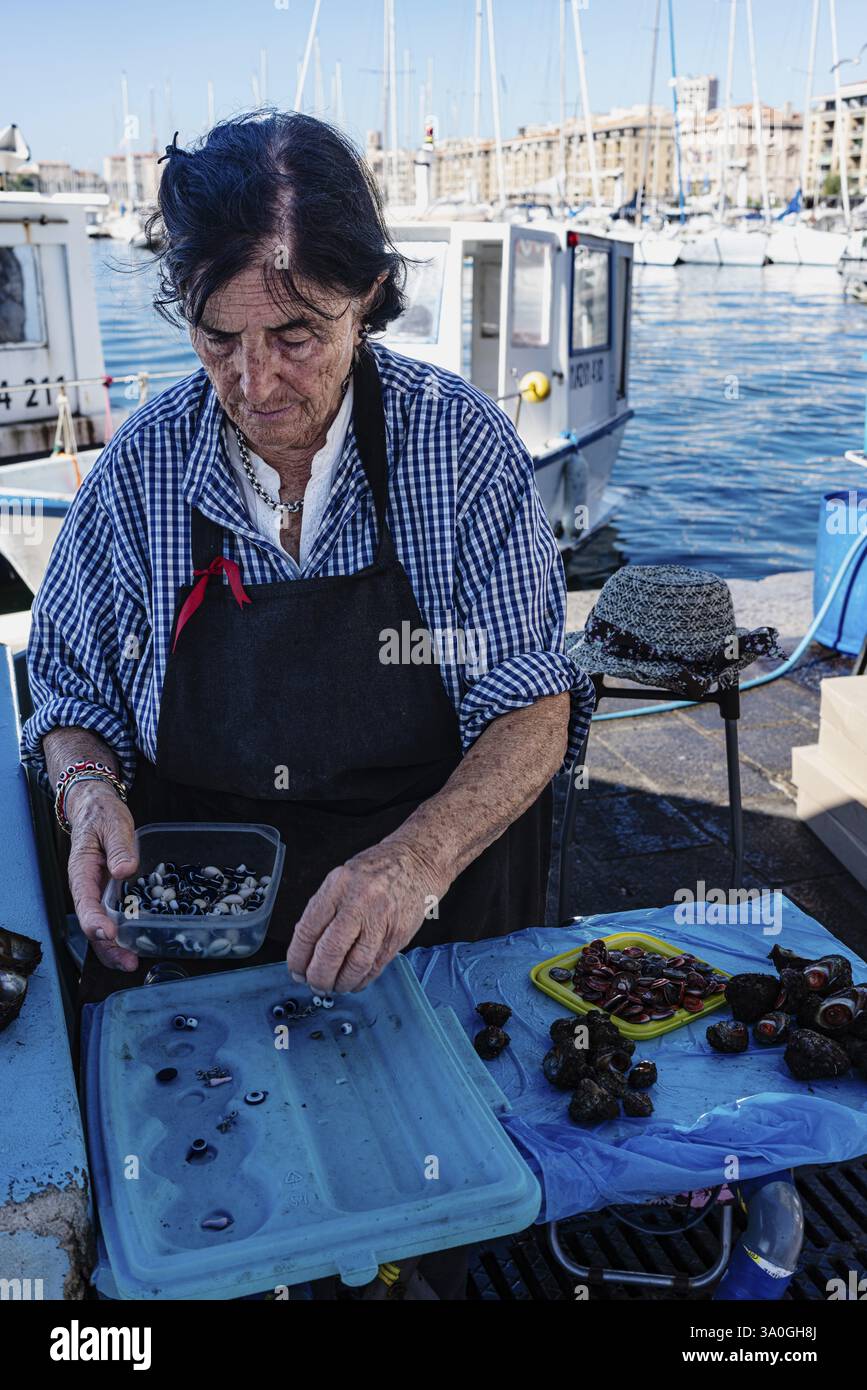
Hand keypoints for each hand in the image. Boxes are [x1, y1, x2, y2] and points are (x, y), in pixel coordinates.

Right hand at [66, 781, 139, 970]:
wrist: (96, 809)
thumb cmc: (102, 815)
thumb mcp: (114, 825)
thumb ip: (119, 847)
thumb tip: (124, 870)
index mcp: (82, 870)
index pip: (85, 902)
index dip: (95, 921)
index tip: (109, 934)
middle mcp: (87, 886)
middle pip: (92, 924)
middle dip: (107, 946)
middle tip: (127, 961)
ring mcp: (98, 892)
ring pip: (101, 926)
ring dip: (115, 947)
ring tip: (132, 962)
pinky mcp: (109, 893)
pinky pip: (112, 917)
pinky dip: (122, 935)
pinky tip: (136, 945)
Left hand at [285, 838, 444, 993]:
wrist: (417, 861)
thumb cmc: (377, 870)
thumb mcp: (342, 879)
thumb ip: (324, 909)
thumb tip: (306, 948)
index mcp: (338, 886)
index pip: (308, 930)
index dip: (298, 957)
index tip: (295, 969)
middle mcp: (359, 902)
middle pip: (330, 951)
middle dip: (317, 976)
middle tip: (314, 984)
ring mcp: (381, 920)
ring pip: (355, 965)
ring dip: (340, 983)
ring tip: (333, 986)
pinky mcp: (398, 935)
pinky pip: (375, 966)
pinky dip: (361, 980)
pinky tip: (353, 981)